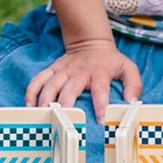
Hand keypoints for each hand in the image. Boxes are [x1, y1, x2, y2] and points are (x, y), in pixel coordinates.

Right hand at [25, 39, 141, 120]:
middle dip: (65, 104)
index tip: (99, 120)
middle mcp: (79, 72)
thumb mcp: (128, 68)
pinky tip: (29, 106)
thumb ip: (133, 85)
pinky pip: (38, 80)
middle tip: (63, 121)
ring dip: (45, 100)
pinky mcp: (52, 70)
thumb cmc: (110, 61)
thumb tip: (131, 102)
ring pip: (50, 85)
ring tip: (43, 116)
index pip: (100, 90)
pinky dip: (31, 92)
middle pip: (69, 89)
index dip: (100, 105)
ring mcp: (62, 70)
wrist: (90, 42)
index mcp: (99, 72)